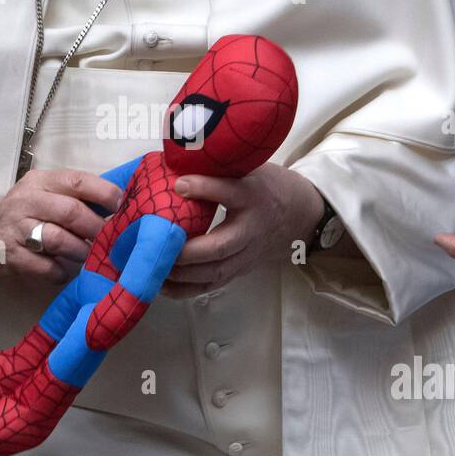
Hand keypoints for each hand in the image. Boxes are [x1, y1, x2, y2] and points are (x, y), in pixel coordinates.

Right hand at [0, 167, 122, 286]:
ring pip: (59, 240)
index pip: (78, 181)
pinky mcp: (11, 257)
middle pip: (71, 212)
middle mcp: (27, 201)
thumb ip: (75, 196)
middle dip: (96, 228)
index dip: (105, 194)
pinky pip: (46, 268)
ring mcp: (16, 230)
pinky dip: (62, 272)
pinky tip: (65, 270)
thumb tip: (121, 205)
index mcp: (40, 182)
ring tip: (90, 256)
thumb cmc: (23, 213)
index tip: (123, 208)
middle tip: (110, 239)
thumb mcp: (43, 193)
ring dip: (81, 251)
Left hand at [160, 163, 324, 298]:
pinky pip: (212, 285)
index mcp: (253, 196)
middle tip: (158, 244)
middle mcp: (250, 230)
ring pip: (215, 271)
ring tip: (155, 266)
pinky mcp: (239, 270)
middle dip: (187, 251)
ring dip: (182, 274)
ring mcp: (246, 254)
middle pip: (220, 247)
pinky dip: (186, 289)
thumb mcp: (249, 169)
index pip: (230, 191)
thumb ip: (218, 168)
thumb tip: (175, 165)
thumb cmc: (265, 187)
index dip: (205, 188)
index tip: (179, 183)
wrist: (299, 214)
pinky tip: (163, 285)